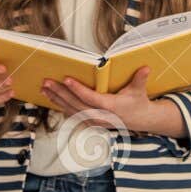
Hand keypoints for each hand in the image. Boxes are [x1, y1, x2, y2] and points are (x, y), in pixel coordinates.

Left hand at [43, 67, 186, 136]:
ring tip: (44, 88)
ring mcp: (94, 121)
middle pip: (76, 105)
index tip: (66, 79)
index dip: (77, 89)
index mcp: (111, 107)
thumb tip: (145, 68)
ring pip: (71, 111)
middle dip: (60, 93)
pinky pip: (72, 115)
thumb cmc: (137, 102)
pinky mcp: (90, 123)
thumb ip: (140, 79)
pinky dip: (61, 106)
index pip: (90, 98)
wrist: (140, 120)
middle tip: (47, 82)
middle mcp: (100, 116)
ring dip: (57, 100)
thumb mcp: (140, 90)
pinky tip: (51, 98)